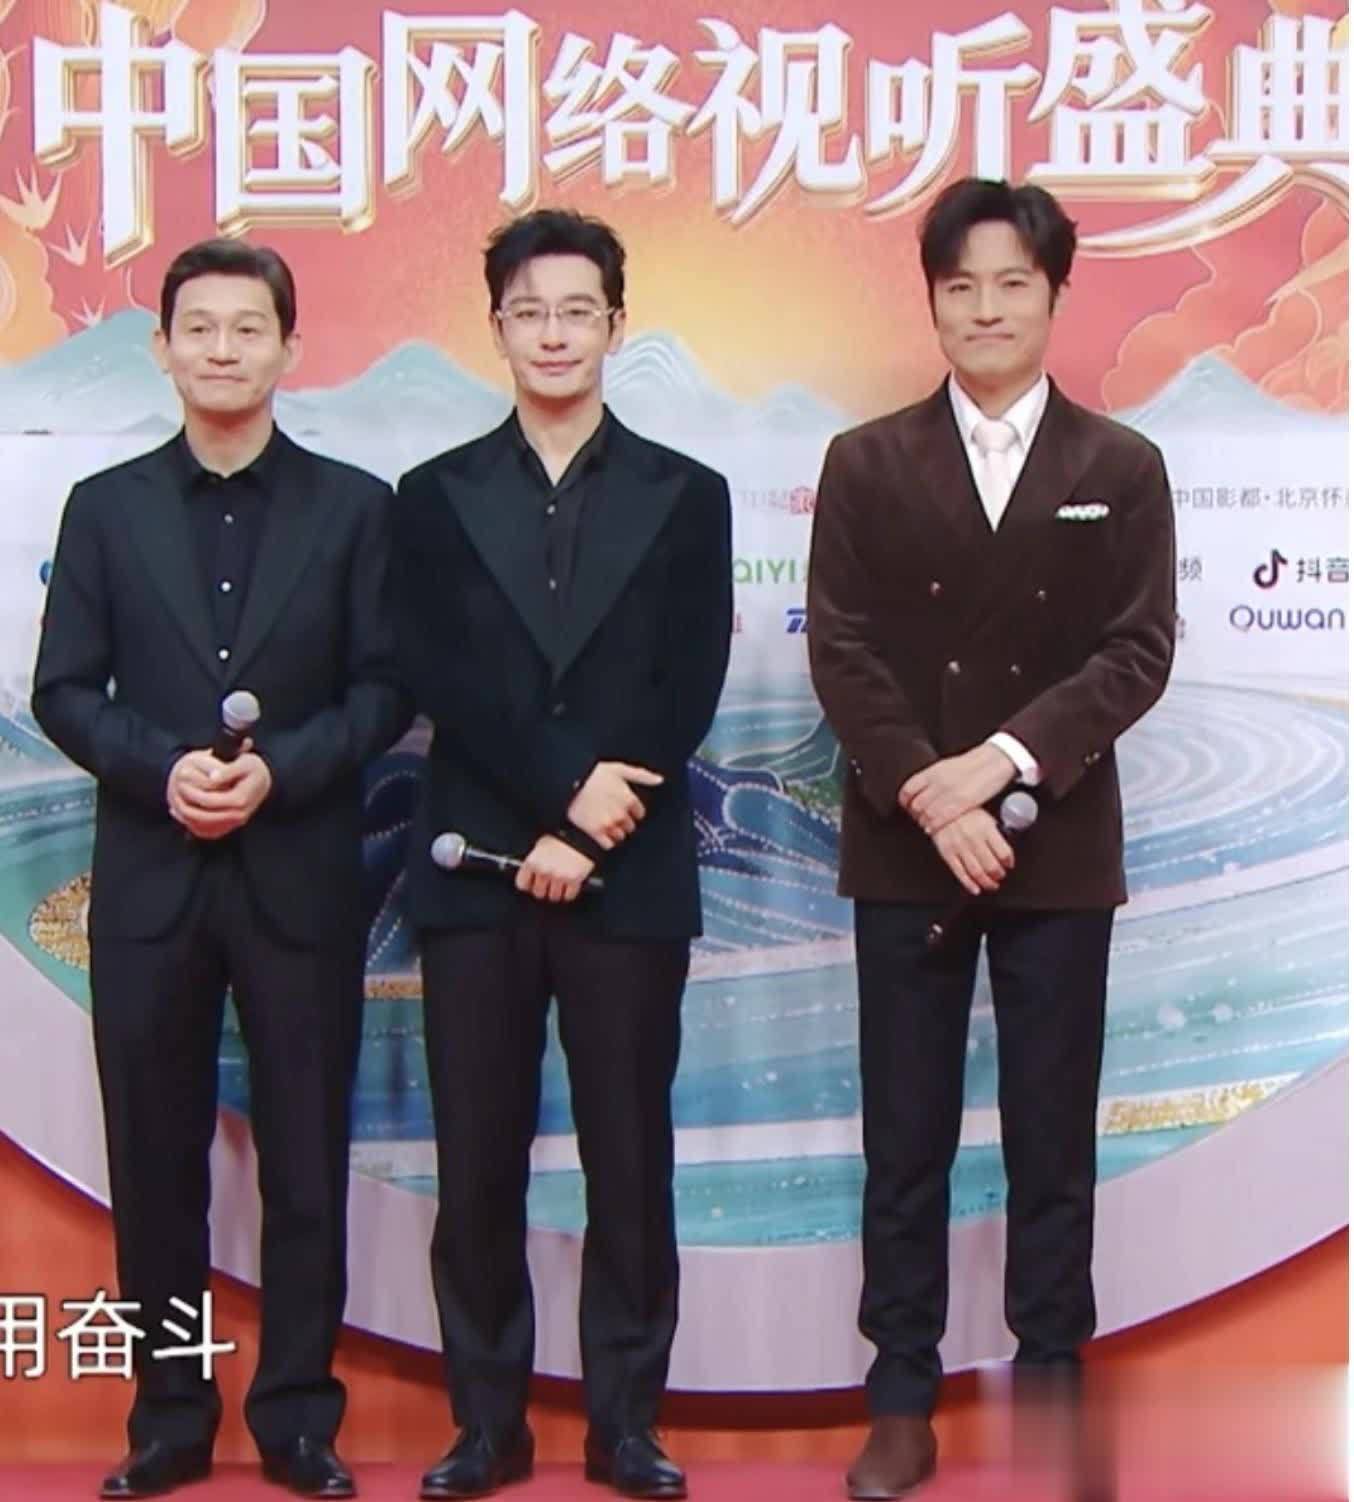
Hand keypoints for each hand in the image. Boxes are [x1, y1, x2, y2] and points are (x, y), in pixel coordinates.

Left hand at [167, 745, 272, 839]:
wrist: (265, 782)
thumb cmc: (254, 769)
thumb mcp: (246, 762)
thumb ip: (228, 770)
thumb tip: (213, 777)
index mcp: (240, 800)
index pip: (209, 800)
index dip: (192, 790)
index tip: (180, 774)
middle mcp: (238, 815)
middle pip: (203, 816)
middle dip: (185, 803)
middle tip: (176, 787)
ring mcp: (234, 823)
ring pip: (202, 826)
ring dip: (185, 815)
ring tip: (175, 802)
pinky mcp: (228, 826)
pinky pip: (205, 830)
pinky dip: (190, 822)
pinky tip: (180, 813)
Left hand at [515, 835, 595, 903]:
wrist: (582, 832)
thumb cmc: (563, 835)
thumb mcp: (542, 844)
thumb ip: (536, 860)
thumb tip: (532, 872)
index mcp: (533, 861)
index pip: (522, 883)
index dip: (528, 884)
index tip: (531, 884)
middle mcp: (544, 871)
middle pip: (538, 893)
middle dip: (543, 889)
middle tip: (548, 883)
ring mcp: (559, 877)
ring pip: (554, 896)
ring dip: (557, 892)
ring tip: (560, 883)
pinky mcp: (574, 880)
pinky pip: (569, 896)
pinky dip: (570, 893)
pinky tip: (570, 885)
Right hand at [567, 761, 663, 848]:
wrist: (567, 781)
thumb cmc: (591, 773)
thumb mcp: (618, 769)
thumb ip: (641, 775)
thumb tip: (660, 780)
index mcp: (628, 798)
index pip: (639, 813)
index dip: (631, 811)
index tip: (622, 808)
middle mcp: (621, 813)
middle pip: (630, 826)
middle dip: (623, 822)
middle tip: (610, 815)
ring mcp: (608, 824)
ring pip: (620, 837)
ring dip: (614, 833)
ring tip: (603, 823)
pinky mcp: (595, 833)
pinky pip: (608, 845)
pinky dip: (605, 841)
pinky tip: (598, 832)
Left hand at [900, 744, 1015, 835]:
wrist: (994, 761)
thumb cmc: (971, 765)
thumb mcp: (945, 767)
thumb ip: (930, 779)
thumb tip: (918, 791)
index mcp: (933, 771)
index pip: (908, 790)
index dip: (905, 802)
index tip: (908, 807)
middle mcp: (938, 782)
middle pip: (916, 804)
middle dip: (915, 815)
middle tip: (918, 818)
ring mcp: (949, 793)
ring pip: (926, 814)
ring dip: (924, 822)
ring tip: (927, 824)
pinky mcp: (962, 802)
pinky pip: (941, 819)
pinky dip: (934, 826)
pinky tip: (933, 828)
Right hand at [932, 808, 1014, 896]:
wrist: (937, 808)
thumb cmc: (961, 812)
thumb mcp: (984, 817)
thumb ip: (995, 833)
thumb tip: (1004, 851)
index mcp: (986, 828)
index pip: (1004, 852)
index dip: (1009, 862)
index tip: (1009, 864)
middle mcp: (974, 839)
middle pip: (992, 866)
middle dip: (999, 875)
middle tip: (1000, 876)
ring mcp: (960, 847)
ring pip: (977, 872)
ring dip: (987, 882)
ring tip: (991, 884)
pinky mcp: (947, 853)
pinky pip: (960, 873)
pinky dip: (969, 884)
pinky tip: (975, 889)